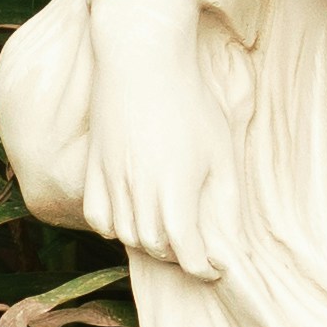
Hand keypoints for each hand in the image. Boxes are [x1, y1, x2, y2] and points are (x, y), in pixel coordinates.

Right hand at [83, 0, 236, 283]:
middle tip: (196, 247)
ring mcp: (112, 180)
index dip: (205, 268)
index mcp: (176, 190)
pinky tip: (133, 218)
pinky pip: (98, 217)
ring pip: (126, 236)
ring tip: (169, 232)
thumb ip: (227, 199)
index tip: (217, 267)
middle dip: (179, 256)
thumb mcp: (222, 149)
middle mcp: (140, 191)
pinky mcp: (94, 167)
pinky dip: (115, 228)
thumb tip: (232, 241)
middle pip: (156, 248)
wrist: (141, 58)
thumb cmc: (190, 100)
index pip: (188, 253)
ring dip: (149, 243)